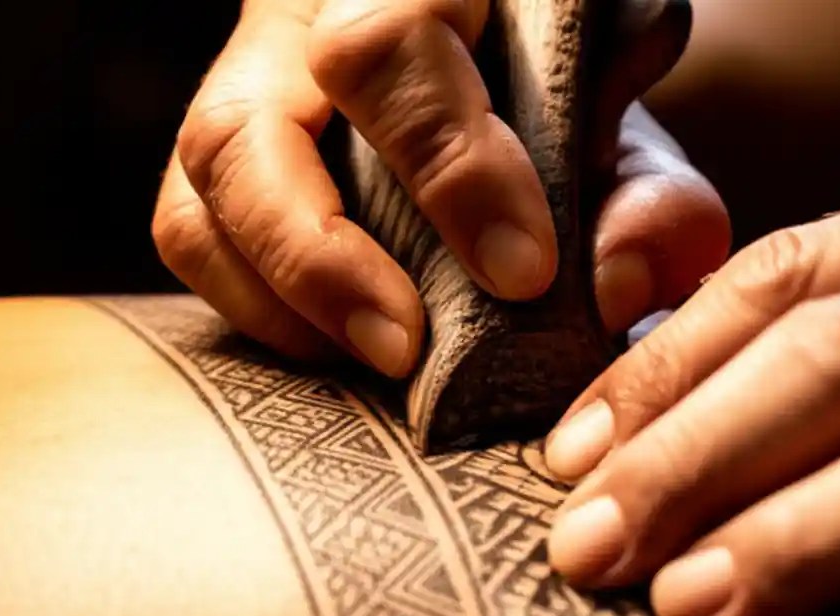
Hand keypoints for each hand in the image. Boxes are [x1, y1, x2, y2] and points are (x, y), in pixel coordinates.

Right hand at [151, 0, 729, 375]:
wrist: (504, 73)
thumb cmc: (564, 101)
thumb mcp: (624, 140)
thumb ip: (647, 198)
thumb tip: (619, 287)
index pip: (394, 44)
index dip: (448, 164)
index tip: (524, 271)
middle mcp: (306, 22)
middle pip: (251, 123)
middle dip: (323, 252)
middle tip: (408, 347)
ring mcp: (252, 81)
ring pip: (205, 176)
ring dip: (284, 289)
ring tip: (379, 357)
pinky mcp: (227, 155)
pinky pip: (192, 227)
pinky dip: (259, 302)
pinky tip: (341, 345)